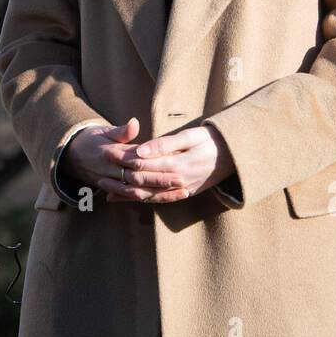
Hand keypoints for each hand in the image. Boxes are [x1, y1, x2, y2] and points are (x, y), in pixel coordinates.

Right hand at [62, 118, 190, 203]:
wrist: (70, 155)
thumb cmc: (92, 139)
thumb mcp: (104, 131)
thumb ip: (121, 130)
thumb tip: (134, 122)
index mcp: (112, 153)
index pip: (136, 160)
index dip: (154, 163)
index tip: (174, 162)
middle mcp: (112, 170)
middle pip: (138, 178)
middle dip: (161, 181)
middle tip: (182, 180)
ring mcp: (111, 181)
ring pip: (136, 192)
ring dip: (159, 194)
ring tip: (180, 193)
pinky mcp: (112, 189)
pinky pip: (131, 197)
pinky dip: (147, 200)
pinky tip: (165, 200)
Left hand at [110, 124, 235, 202]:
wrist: (237, 155)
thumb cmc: (213, 140)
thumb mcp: (191, 136)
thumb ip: (165, 145)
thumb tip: (140, 151)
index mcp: (177, 165)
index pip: (143, 164)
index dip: (123, 159)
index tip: (106, 152)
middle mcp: (178, 182)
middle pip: (142, 182)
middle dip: (120, 177)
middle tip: (99, 172)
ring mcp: (182, 191)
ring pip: (148, 195)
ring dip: (126, 193)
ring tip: (105, 190)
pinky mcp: (184, 194)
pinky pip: (158, 201)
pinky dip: (141, 200)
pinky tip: (127, 199)